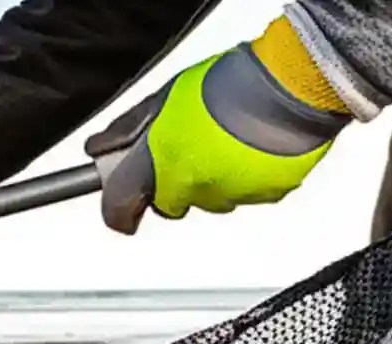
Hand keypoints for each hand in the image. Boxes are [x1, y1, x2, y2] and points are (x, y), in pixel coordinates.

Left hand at [85, 16, 352, 234]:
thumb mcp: (163, 98)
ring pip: (209, 199)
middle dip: (171, 185)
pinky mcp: (266, 197)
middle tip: (185, 149)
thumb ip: (127, 130)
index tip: (120, 208)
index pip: (119, 208)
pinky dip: (245, 177)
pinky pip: (246, 194)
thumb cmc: (227, 84)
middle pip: (169, 204)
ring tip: (224, 139)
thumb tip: (99, 149)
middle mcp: (190, 189)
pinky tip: (251, 146)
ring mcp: (229, 196)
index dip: (117, 211)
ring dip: (210, 178)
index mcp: (158, 166)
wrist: (291, 84)